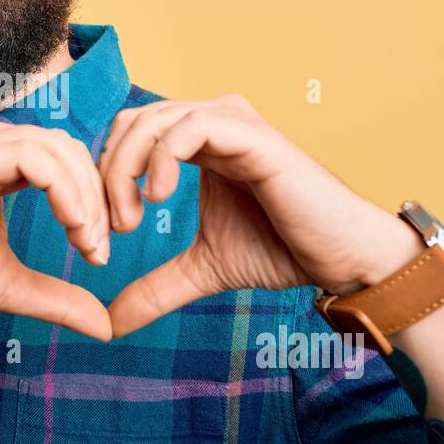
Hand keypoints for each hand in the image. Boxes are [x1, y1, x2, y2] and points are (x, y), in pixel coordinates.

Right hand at [0, 114, 113, 341]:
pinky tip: (72, 226)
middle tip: (99, 250)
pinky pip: (33, 159)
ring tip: (87, 243)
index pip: (65, 157)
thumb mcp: (10, 285)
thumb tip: (106, 327)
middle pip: (68, 148)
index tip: (99, 251)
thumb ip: (56, 297)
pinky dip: (64, 190)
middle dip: (96, 198)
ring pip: (56, 149)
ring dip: (84, 197)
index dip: (94, 199)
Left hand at [99, 93, 422, 337]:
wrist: (341, 258)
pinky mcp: (253, 135)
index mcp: (198, 142)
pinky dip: (161, 158)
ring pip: (153, 120)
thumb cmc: (282, 250)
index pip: (129, 134)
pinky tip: (157, 197)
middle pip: (131, 122)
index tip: (101, 230)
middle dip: (107, 174)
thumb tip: (109, 324)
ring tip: (130, 218)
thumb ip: (157, 287)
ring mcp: (233, 122)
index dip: (104, 176)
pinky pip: (190, 127)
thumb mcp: (203, 269)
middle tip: (111, 228)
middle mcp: (212, 121)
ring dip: (126, 169)